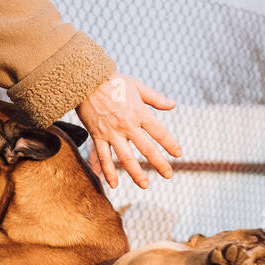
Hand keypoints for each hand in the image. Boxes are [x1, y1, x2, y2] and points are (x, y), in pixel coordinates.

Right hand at [76, 73, 181, 188]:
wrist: (85, 80)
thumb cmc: (113, 81)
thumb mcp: (137, 86)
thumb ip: (155, 99)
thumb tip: (173, 105)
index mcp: (139, 112)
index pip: (159, 132)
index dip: (170, 143)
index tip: (178, 154)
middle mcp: (127, 125)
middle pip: (146, 148)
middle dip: (159, 163)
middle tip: (169, 174)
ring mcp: (111, 132)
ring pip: (125, 157)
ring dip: (136, 173)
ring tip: (145, 185)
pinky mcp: (98, 136)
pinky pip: (104, 157)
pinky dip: (108, 171)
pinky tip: (114, 184)